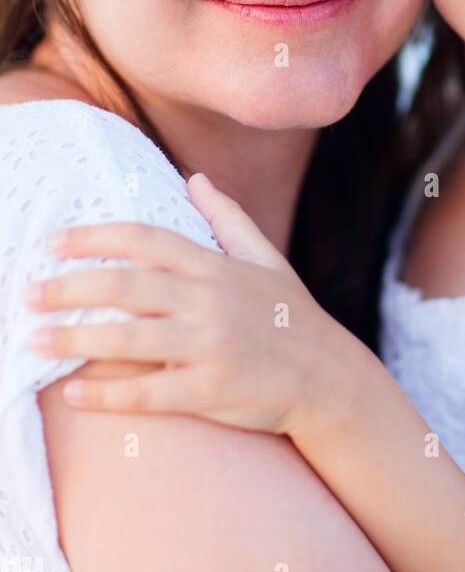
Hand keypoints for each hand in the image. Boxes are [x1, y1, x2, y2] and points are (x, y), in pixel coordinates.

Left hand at [25, 174, 359, 437]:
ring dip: (75, 338)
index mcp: (216, 265)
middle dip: (71, 286)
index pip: (147, 240)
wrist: (327, 376)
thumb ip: (227, 217)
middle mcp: (211, 299)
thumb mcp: (265, 257)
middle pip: (127, 285)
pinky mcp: (211, 390)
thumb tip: (196, 177)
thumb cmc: (289, 314)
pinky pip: (149, 393)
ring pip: (129, 339)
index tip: (55, 241)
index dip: (97, 236)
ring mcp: (211, 345)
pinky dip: (107, 394)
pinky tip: (73, 392)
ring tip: (35, 340)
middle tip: (28, 292)